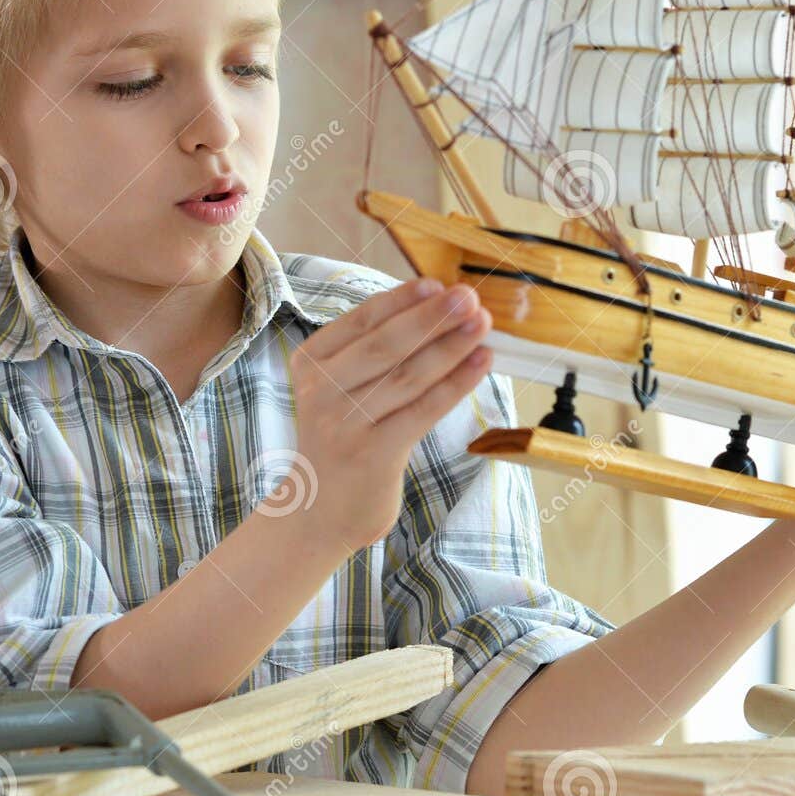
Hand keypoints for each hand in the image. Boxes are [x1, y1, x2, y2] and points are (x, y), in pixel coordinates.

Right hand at [283, 277, 492, 548]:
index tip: (438, 284)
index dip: (404, 300)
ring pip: (409, 375)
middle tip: (468, 296)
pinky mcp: (373, 453)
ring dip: (451, 346)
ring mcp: (345, 423)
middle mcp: (321, 389)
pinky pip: (423, 410)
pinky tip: (481, 363)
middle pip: (387, 344)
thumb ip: (373, 352)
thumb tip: (436, 308)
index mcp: (311, 361)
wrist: (318, 511)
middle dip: (432, 317)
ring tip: (482, 324)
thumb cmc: (343, 438)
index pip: (363, 320)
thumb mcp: (340, 388)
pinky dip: (456, 383)